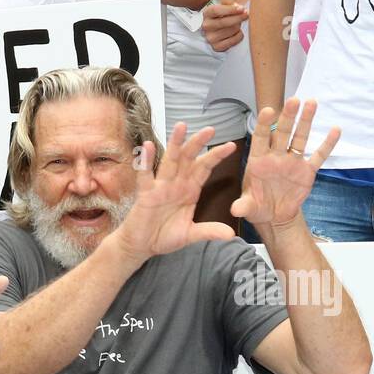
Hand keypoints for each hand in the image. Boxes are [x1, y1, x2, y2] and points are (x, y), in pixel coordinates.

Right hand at [113, 123, 236, 263]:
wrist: (142, 246)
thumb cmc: (164, 237)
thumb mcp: (190, 234)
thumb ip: (209, 231)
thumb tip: (231, 235)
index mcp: (189, 190)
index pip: (204, 169)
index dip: (216, 157)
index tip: (231, 146)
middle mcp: (176, 184)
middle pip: (189, 159)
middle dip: (198, 144)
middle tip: (210, 129)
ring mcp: (160, 187)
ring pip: (169, 161)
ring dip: (175, 144)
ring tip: (181, 126)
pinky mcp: (145, 194)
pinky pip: (145, 175)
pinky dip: (145, 161)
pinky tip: (147, 146)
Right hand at [202, 0, 247, 52]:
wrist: (216, 30)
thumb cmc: (223, 15)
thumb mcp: (224, 6)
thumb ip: (229, 3)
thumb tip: (238, 7)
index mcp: (207, 13)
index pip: (217, 11)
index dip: (230, 10)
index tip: (241, 8)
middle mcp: (206, 26)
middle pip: (224, 22)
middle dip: (238, 17)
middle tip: (246, 14)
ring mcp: (211, 38)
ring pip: (232, 30)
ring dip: (238, 26)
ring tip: (237, 24)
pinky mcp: (217, 47)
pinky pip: (234, 40)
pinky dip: (239, 36)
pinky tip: (236, 33)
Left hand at [232, 99, 339, 230]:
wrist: (274, 216)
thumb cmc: (257, 206)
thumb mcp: (247, 207)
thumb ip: (243, 206)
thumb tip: (236, 210)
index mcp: (258, 161)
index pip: (260, 138)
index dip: (263, 125)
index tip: (268, 110)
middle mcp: (276, 157)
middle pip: (282, 133)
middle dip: (287, 117)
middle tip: (293, 100)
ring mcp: (292, 162)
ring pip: (300, 138)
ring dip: (306, 121)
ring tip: (311, 103)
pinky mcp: (307, 171)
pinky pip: (318, 156)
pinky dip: (327, 144)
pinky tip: (335, 130)